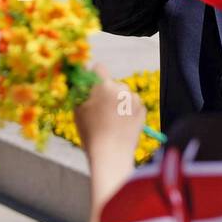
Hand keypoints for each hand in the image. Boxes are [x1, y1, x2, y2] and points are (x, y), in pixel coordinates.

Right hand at [75, 67, 144, 192]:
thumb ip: (79, 91)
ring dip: (118, 101)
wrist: (112, 154)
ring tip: (111, 121)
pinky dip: (128, 111)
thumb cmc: (90, 132)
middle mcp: (121, 88)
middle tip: (100, 110)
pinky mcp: (143, 109)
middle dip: (106, 92)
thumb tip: (79, 79)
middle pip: (112, 83)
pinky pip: (133, 104)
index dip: (93, 76)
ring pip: (124, 94)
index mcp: (103, 85)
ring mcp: (134, 99)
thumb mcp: (78, 109)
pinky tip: (121, 124)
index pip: (99, 68)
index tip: (91, 88)